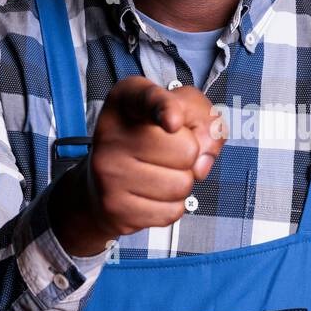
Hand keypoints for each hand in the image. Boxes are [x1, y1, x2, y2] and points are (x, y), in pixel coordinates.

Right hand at [50, 76, 226, 255]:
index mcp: (128, 99)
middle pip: (187, 150)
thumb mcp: (183, 112)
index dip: (166, 109)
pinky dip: (170, 206)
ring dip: (181, 182)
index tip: (173, 120)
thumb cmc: (148, 140)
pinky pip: (171, 212)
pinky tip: (151, 193)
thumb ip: (207, 121)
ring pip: (182, 185)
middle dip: (190, 156)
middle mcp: (112, 133)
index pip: (150, 100)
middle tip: (168, 153)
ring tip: (159, 173)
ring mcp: (109, 172)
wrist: (104, 182)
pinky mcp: (115, 206)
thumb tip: (201, 163)